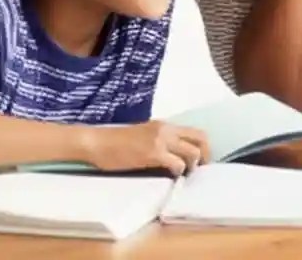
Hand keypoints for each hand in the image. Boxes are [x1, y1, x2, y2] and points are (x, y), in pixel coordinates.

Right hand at [83, 121, 210, 176]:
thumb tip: (173, 155)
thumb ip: (160, 141)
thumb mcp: (143, 135)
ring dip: (192, 166)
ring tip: (184, 175)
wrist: (96, 142)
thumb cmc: (114, 142)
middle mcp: (166, 130)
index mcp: (164, 125)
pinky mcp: (152, 153)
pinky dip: (179, 172)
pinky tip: (172, 176)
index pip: (195, 132)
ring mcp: (160, 141)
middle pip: (200, 139)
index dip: (204, 147)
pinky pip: (177, 163)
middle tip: (199, 169)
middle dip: (205, 156)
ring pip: (192, 152)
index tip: (201, 160)